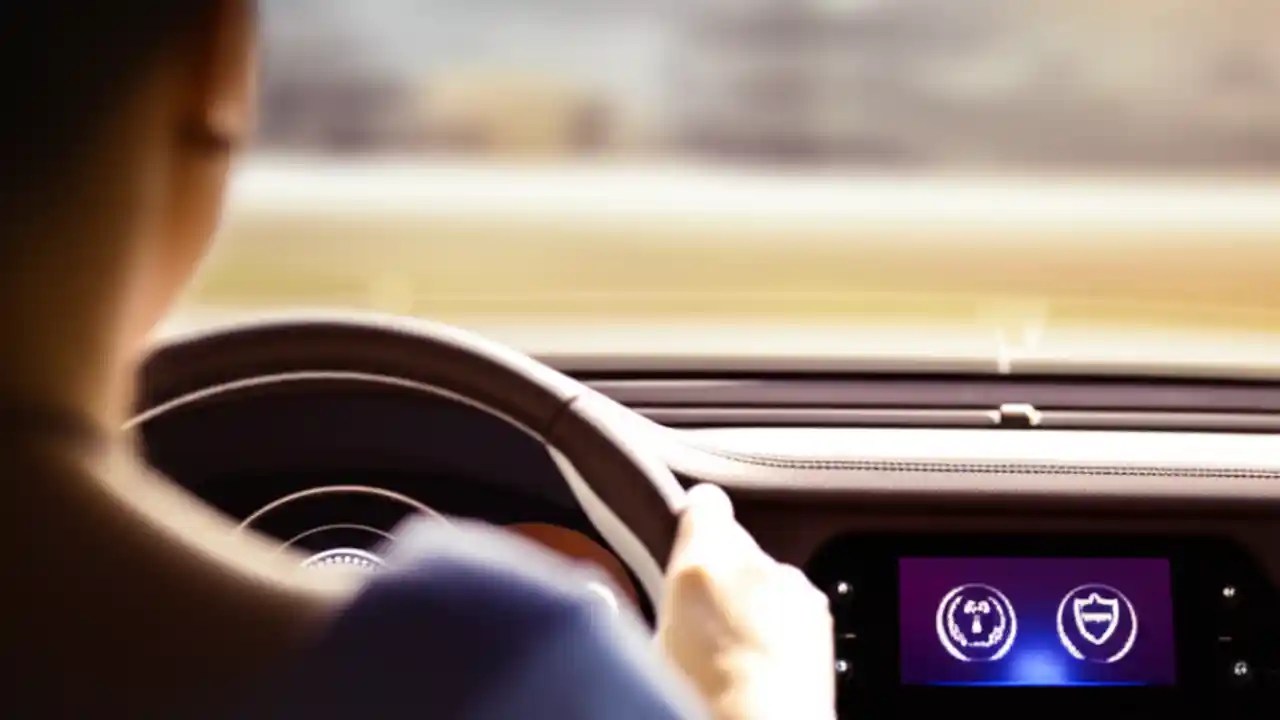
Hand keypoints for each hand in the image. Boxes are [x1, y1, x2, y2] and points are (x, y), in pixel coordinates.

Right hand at [657, 484, 834, 719]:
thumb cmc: (700, 700)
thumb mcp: (650, 646)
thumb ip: (657, 600)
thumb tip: (623, 598)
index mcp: (701, 561)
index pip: (703, 503)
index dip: (696, 519)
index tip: (688, 535)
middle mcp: (753, 564)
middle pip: (734, 544)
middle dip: (720, 571)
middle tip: (700, 617)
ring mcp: (794, 587)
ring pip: (765, 575)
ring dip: (752, 598)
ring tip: (733, 647)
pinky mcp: (821, 616)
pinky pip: (793, 603)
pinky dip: (781, 622)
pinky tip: (762, 660)